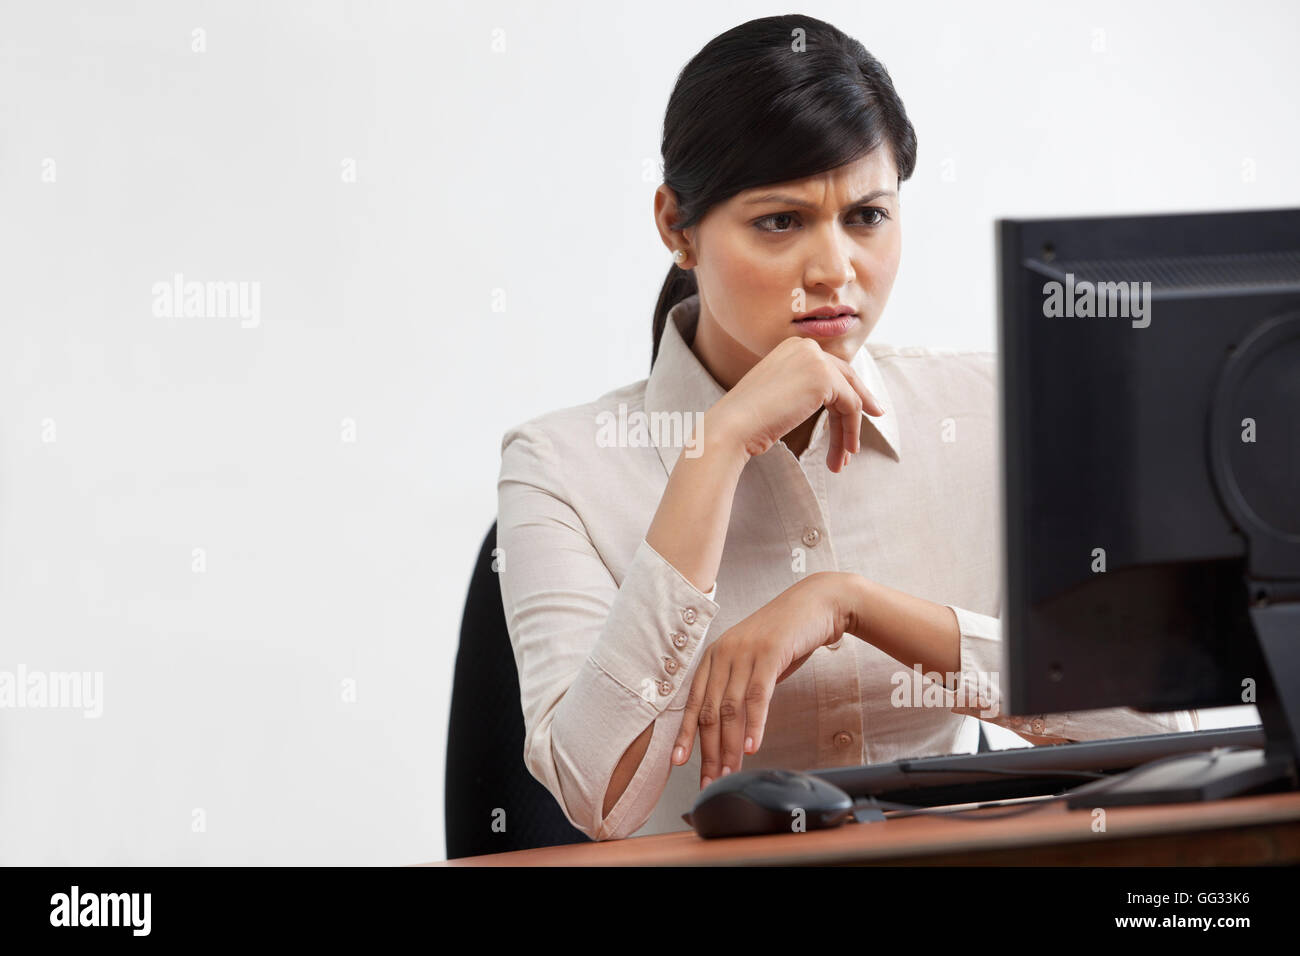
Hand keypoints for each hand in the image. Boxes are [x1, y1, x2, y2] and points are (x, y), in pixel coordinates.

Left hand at [671, 572, 847, 787]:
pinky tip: (752, 747)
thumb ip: (739, 687)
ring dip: (730, 745)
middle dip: (708, 750)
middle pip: (709, 710)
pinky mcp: (769, 653)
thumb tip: (730, 727)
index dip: (685, 734)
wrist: (816, 604)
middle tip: (711, 778)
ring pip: (731, 708)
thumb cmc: (786, 635)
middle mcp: (723, 653)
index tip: (679, 762)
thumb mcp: (754, 661)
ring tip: (730, 771)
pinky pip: (757, 696)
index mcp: (714, 656)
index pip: (692, 701)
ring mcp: (745, 652)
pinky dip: (754, 725)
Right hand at [706, 335, 883, 474]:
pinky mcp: (825, 378)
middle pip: (845, 380)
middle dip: (858, 410)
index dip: (847, 394)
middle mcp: (806, 347)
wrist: (732, 426)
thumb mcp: (779, 396)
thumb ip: (802, 389)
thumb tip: (833, 402)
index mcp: (792, 348)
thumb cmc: (748, 420)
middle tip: (858, 439)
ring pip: (849, 397)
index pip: (830, 370)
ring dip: (849, 431)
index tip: (858, 417)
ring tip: (844, 460)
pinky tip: (845, 452)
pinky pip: (851, 406)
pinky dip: (851, 431)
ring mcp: (816, 360)